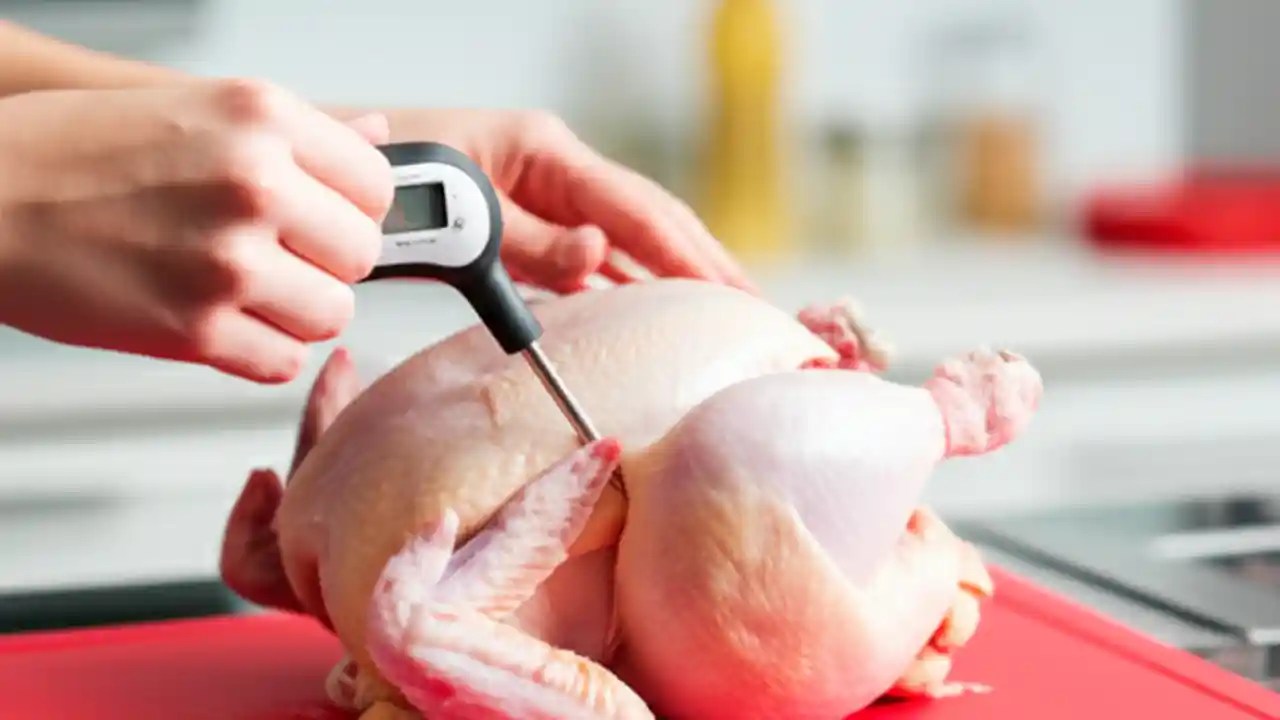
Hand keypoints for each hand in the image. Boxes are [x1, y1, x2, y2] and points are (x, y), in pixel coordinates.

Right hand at [0, 79, 393, 382]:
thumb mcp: (195, 107)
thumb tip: (377, 132)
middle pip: (363, 254)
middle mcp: (255, 183)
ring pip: (333, 314)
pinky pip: (283, 361)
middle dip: (328, 263)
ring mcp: (228, 260)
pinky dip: (261, 350)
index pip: (375, 184)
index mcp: (262, 118)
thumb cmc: (73, 151)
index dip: (352, 209)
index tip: (324, 217)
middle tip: (282, 257)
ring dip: (298, 312)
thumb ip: (299, 132)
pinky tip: (224, 320)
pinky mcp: (196, 330)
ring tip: (248, 289)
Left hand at [373, 108, 756, 293]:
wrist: (332, 180)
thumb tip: (602, 259)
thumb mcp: (459, 214)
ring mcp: (544, 201)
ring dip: (672, 281)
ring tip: (721, 320)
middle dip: (704, 265)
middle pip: (649, 221)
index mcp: (547, 153)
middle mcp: (556, 173)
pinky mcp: (526, 231)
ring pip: (626, 244)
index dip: (691, 255)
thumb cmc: (386, 184)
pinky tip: (646, 322)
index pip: (639, 210)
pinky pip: (589, 266)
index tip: (735, 295)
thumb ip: (531, 242)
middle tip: (757, 310)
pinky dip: (622, 293)